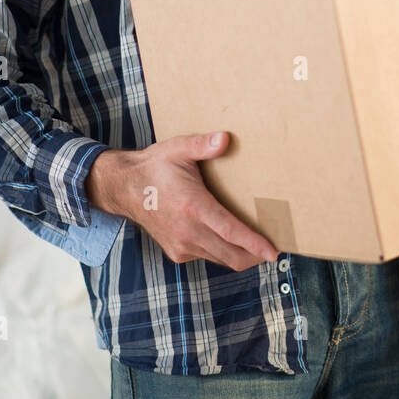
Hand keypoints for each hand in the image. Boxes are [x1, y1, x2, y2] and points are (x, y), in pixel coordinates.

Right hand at [86, 132, 280, 269]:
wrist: (124, 188)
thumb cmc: (154, 166)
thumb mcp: (178, 148)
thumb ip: (203, 144)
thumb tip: (225, 138)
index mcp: (192, 207)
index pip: (230, 232)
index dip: (254, 244)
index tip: (274, 252)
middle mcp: (188, 232)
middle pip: (231, 255)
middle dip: (256, 255)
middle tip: (274, 248)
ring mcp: (181, 245)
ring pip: (221, 259)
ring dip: (241, 255)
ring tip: (258, 245)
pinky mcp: (177, 253)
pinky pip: (208, 257)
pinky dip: (223, 252)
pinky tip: (229, 239)